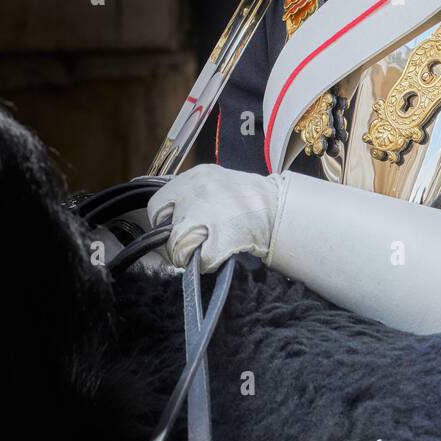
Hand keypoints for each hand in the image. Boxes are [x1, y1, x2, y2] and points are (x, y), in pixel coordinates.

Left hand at [146, 163, 283, 271]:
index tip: (172, 231)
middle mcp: (199, 191)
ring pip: (179, 246)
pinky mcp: (224, 235)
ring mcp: (211, 213)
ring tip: (204, 252)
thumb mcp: (216, 183)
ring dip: (189, 256)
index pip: (158, 204)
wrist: (281, 206)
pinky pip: (201, 260)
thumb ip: (192, 194)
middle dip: (174, 243)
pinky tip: (217, 256)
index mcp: (196, 176)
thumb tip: (170, 220)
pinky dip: (207, 264)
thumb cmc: (249, 198)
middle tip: (186, 248)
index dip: (164, 223)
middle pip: (167, 229)